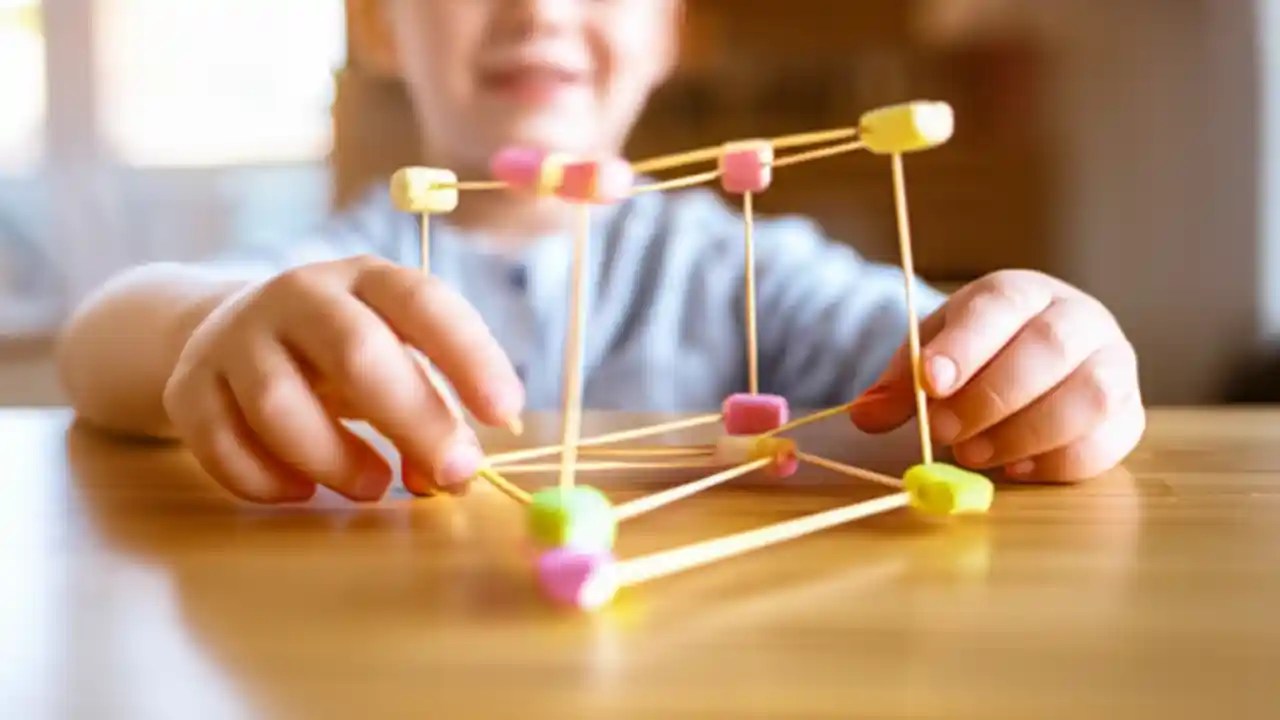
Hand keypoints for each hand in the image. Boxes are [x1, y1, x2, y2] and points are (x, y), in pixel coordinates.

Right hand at [163, 255, 522, 502]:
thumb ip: (431, 409)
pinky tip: (300, 491)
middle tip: (454, 473)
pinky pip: (222, 443)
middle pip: (358, 353)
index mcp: (366, 278)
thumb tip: (454, 474)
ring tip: (374, 486)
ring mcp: (236, 335)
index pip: (423, 302)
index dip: (469, 356)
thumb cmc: (337, 354)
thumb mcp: (392, 362)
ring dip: (337, 459)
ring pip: (282, 405)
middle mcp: (300, 293)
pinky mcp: (188, 384)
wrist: (224, 332)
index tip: (505, 413)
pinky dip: (267, 481)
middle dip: (415, 419)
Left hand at [850, 270, 1142, 481]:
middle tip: (945, 432)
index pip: (1000, 306)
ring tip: (974, 455)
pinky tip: (1015, 468)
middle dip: (990, 397)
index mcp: (1023, 292)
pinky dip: (1057, 461)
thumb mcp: (934, 355)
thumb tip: (864, 415)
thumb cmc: (981, 356)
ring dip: (1025, 432)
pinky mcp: (1129, 413)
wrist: (1037, 361)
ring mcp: (1113, 364)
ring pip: (1088, 396)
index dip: (966, 345)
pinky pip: (1107, 439)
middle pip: (1048, 348)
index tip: (930, 382)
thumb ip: (900, 382)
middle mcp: (1078, 319)